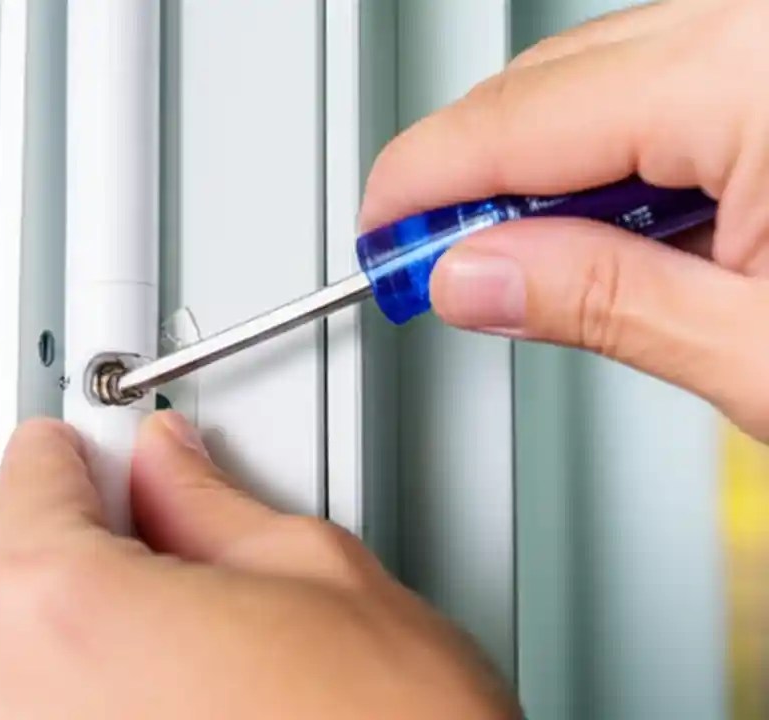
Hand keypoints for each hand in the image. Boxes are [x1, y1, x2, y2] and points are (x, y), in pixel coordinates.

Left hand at [0, 413, 521, 718]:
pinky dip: (35, 685)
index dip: (61, 450)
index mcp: (66, 614)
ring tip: (103, 576)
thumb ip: (211, 504)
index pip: (27, 491)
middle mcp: (16, 706)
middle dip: (29, 521)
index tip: (77, 443)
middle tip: (88, 495)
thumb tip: (172, 466)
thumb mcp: (314, 575)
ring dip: (19, 605)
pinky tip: (105, 665)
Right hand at [361, 0, 768, 440]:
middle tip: (435, 268)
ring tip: (540, 266)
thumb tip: (471, 274)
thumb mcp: (763, 355)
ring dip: (548, 171)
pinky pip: (675, 76)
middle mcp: (762, 26)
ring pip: (602, 73)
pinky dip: (626, 151)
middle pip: (547, 82)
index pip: (516, 119)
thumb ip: (601, 301)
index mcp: (752, 74)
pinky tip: (629, 227)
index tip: (377, 240)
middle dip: (472, 181)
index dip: (419, 186)